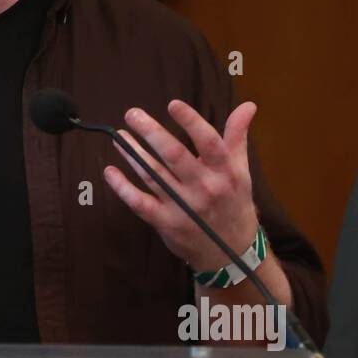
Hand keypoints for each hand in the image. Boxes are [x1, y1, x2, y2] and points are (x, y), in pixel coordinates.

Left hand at [102, 100, 259, 274]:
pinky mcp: (166, 223)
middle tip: (132, 114)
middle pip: (175, 156)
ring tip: (118, 136)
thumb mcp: (241, 171)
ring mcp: (184, 207)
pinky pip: (140, 203)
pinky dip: (122, 188)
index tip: (172, 104)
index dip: (191, 122)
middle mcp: (205, 188)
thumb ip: (237, 136)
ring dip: (133, 154)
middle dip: (152, 133)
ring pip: (154, 175)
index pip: (209, 142)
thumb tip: (248, 105)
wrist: (230, 253)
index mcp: (225, 172)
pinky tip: (109, 172)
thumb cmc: (233, 204)